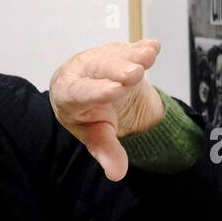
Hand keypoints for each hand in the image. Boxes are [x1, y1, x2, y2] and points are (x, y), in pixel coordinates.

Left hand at [49, 39, 165, 181]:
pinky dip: (141, 48)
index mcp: (68, 94)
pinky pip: (127, 49)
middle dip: (115, 71)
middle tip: (134, 74)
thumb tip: (117, 173)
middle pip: (97, 69)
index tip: (115, 91)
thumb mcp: (98, 136)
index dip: (97, 91)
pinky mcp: (116, 51)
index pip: (80, 92)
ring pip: (114, 55)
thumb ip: (107, 151)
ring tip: (149, 56)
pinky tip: (153, 47)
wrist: (96, 94)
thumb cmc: (91, 116)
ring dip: (132, 55)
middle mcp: (80, 71)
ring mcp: (98, 58)